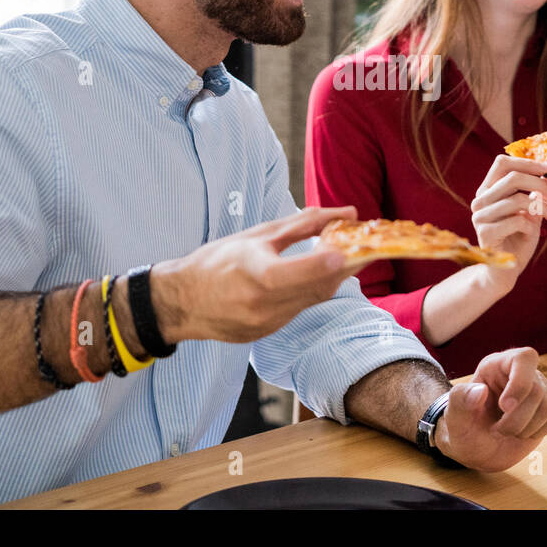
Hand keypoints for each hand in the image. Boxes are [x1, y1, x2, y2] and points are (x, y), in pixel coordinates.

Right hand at [151, 206, 358, 342]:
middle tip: (365, 247)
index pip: (297, 273)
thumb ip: (302, 225)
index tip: (348, 251)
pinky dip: (312, 292)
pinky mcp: (268, 333)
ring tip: (344, 258)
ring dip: (331, 280)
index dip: (324, 264)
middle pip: (316, 288)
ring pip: (313, 300)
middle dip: (343, 268)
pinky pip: (300, 310)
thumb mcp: (256, 236)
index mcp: (255, 276)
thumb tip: (344, 214)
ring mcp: (267, 324)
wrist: (181, 302)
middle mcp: (263, 305)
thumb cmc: (216, 262)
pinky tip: (315, 277)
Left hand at [435, 347, 546, 471]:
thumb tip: (480, 391)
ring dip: (525, 428)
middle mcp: (521, 372)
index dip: (519, 382)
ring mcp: (539, 389)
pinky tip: (521, 432)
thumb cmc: (464, 429)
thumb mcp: (454, 418)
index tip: (505, 406)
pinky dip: (537, 432)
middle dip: (516, 419)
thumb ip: (459, 401)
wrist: (477, 448)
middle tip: (498, 430)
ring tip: (507, 431)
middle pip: (536, 390)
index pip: (524, 358)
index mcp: (497, 365)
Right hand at [470, 155, 546, 290]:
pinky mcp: (485, 233)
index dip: (526, 162)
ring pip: (517, 199)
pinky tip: (531, 234)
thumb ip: (539, 193)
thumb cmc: (518, 239)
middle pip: (512, 177)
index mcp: (488, 190)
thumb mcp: (533, 211)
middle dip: (539, 184)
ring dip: (542, 208)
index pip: (502, 163)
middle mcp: (480, 200)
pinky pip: (516, 220)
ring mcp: (480, 217)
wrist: (505, 272)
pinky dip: (531, 226)